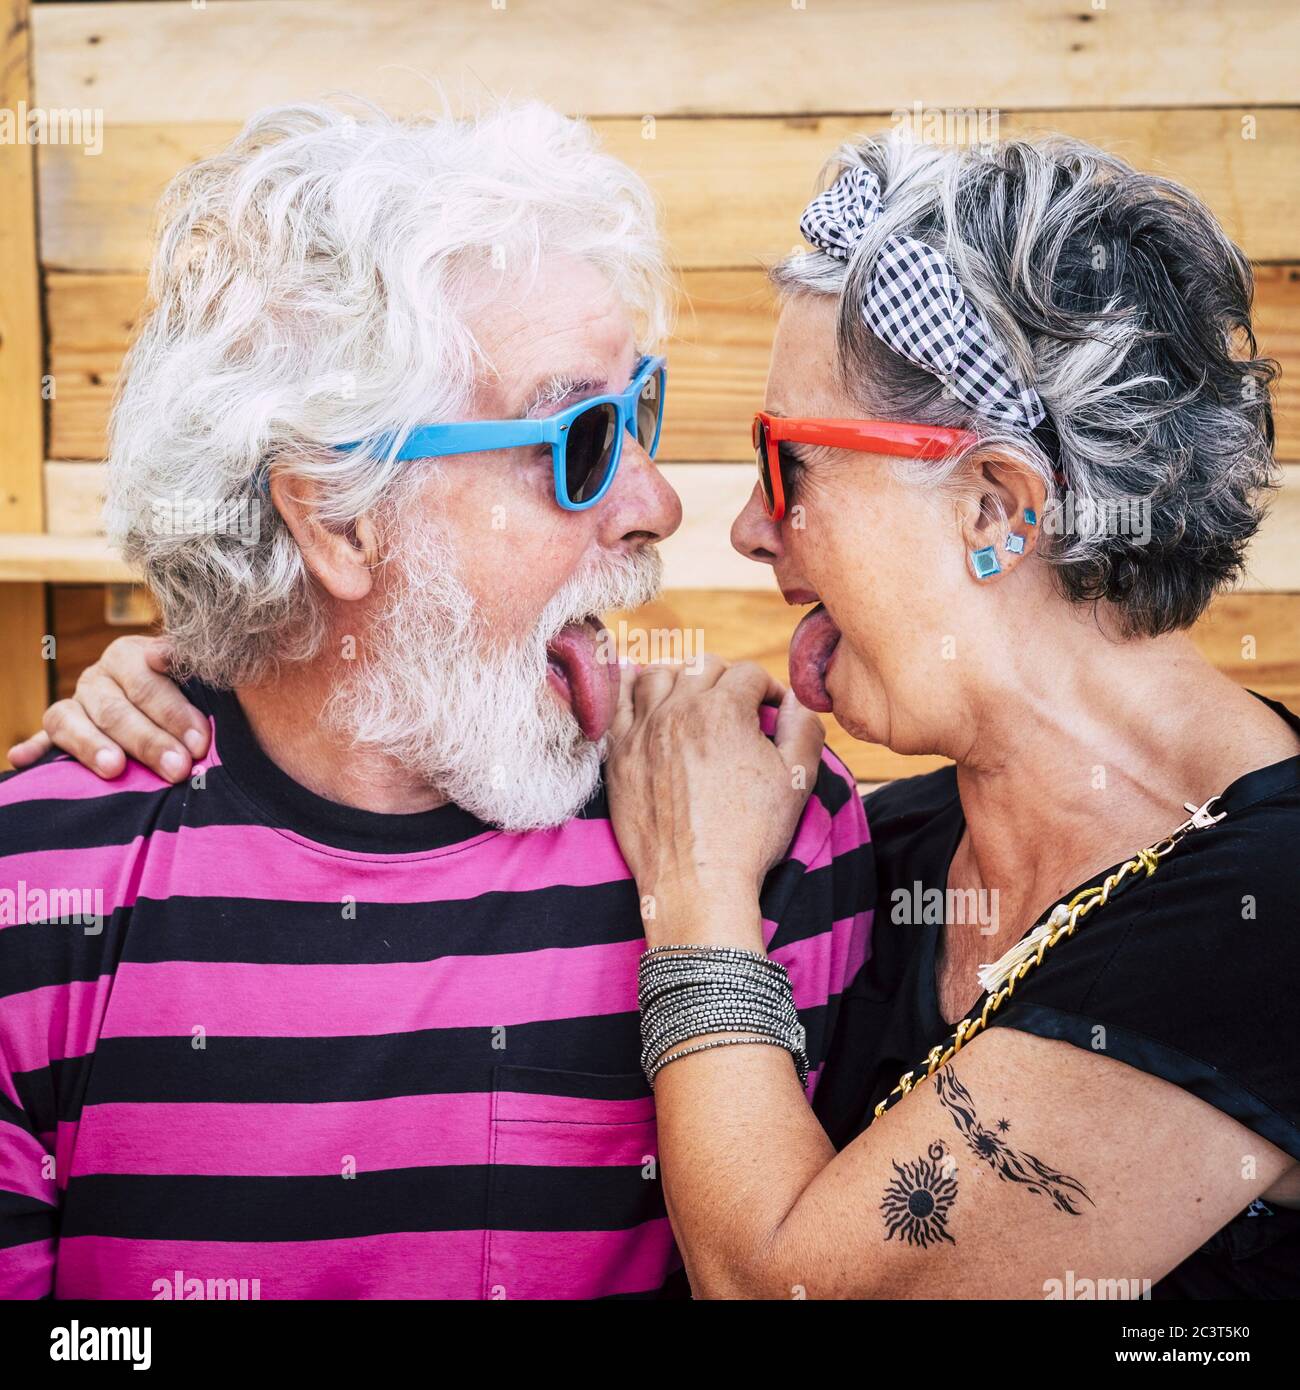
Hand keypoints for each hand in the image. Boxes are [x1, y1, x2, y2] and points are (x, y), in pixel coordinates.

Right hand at [6, 635, 208, 781]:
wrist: (174, 694)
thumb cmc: (196, 693)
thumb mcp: (200, 678)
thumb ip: (193, 669)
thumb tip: (164, 655)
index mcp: (131, 654)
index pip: (149, 683)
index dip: (175, 713)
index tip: (200, 743)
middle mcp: (99, 676)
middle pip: (116, 709)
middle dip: (149, 741)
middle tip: (178, 768)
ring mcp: (76, 703)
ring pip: (71, 720)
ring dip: (92, 746)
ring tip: (114, 769)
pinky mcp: (60, 729)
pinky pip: (44, 738)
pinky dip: (34, 749)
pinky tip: (22, 760)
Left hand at [605, 657, 825, 946]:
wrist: (697, 882)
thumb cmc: (750, 834)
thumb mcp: (797, 780)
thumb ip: (803, 729)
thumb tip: (796, 700)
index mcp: (724, 709)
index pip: (748, 673)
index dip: (768, 689)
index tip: (772, 713)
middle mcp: (678, 710)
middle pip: (703, 666)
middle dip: (727, 680)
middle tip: (738, 708)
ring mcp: (643, 731)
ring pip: (658, 675)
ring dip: (681, 679)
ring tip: (694, 700)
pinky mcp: (619, 755)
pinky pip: (617, 704)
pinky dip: (631, 693)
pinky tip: (644, 700)